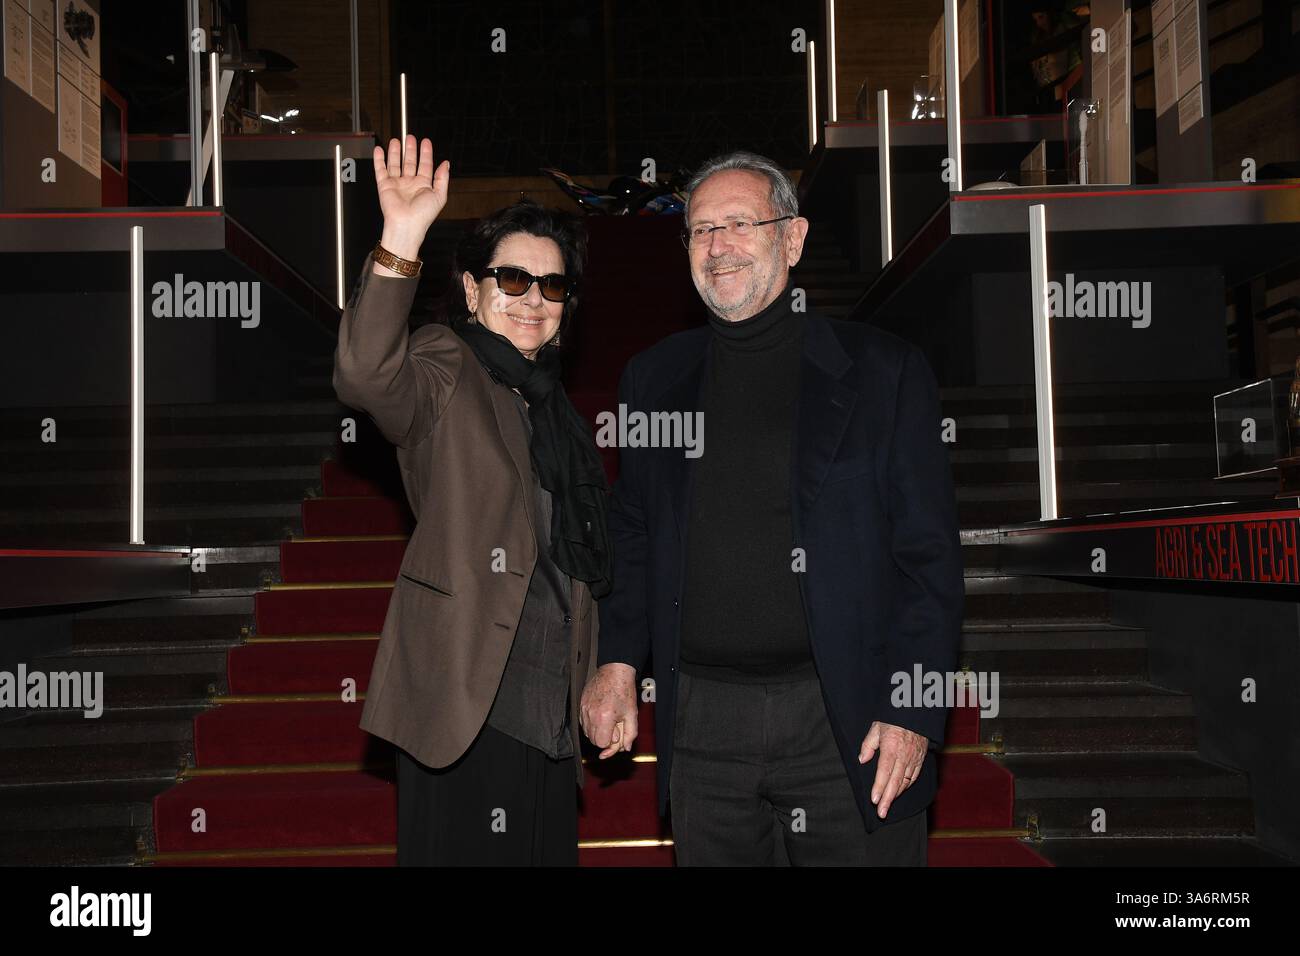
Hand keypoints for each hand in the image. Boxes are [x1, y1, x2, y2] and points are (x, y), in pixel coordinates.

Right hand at [372, 135, 448, 264]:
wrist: (406, 225)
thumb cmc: (423, 215)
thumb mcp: (440, 195)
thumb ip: (442, 178)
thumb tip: (446, 164)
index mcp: (423, 186)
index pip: (425, 165)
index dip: (426, 153)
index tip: (425, 141)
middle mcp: (410, 184)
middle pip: (409, 161)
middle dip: (410, 149)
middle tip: (410, 137)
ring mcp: (397, 184)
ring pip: (395, 163)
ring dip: (395, 152)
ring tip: (397, 140)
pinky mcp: (384, 186)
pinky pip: (381, 170)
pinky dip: (379, 160)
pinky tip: (380, 150)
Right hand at [580, 663, 638, 758]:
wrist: (614, 672)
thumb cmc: (624, 690)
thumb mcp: (632, 714)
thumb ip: (630, 734)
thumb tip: (625, 747)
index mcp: (604, 718)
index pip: (601, 743)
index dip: (611, 742)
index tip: (617, 733)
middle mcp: (591, 715)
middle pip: (593, 740)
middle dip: (604, 738)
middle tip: (614, 727)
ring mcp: (584, 710)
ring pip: (587, 732)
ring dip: (597, 731)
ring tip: (608, 720)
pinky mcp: (581, 705)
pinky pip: (583, 723)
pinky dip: (591, 724)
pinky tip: (601, 716)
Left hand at [858, 721, 926, 819]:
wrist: (916, 712)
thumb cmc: (894, 720)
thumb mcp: (876, 727)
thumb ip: (868, 745)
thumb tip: (862, 760)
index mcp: (892, 747)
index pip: (884, 771)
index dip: (879, 786)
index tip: (874, 799)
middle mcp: (904, 756)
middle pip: (895, 782)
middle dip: (887, 799)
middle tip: (881, 813)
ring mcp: (914, 759)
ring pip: (905, 782)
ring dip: (896, 795)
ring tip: (887, 806)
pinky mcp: (920, 760)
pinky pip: (914, 777)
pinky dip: (906, 786)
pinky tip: (899, 792)